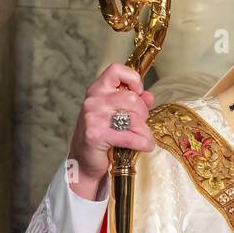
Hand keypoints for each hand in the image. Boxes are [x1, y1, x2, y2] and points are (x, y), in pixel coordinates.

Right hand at [67, 64, 156, 199]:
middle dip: (143, 114)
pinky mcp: (96, 134)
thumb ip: (133, 103)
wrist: (84, 163)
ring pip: (134, 118)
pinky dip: (143, 143)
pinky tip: (145, 146)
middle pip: (132, 98)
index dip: (133, 79)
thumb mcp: (116, 115)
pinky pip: (131, 136)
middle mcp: (93, 100)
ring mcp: (93, 117)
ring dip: (145, 132)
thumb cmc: (101, 137)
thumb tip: (149, 96)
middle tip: (141, 125)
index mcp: (97, 90)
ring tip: (144, 139)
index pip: (116, 70)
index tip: (139, 93)